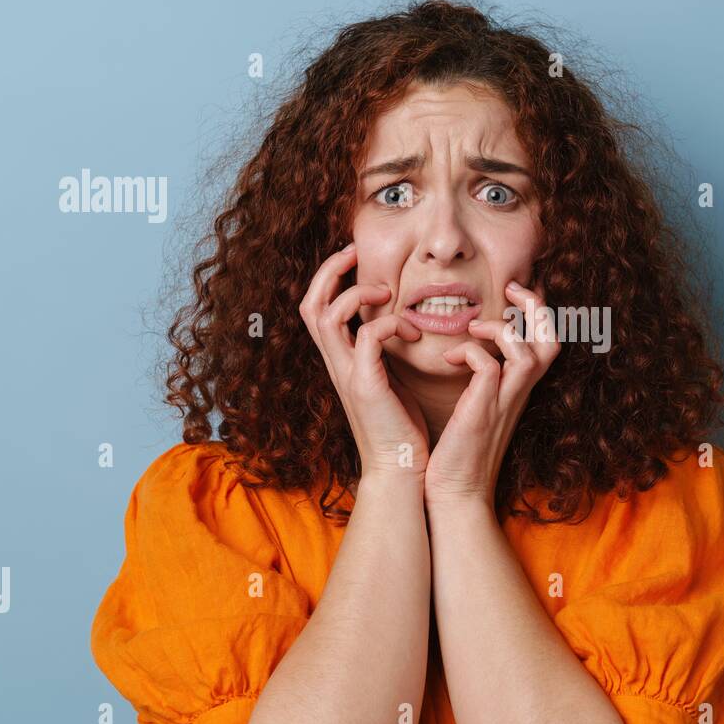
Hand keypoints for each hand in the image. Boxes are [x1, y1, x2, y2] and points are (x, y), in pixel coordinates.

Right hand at [298, 244, 430, 479]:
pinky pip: (369, 335)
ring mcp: (347, 374)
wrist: (401, 471)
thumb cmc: (403, 429)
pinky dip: (391, 322)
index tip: (355, 259)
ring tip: (388, 292)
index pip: (317, 309)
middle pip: (309, 304)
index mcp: (341, 361)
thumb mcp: (392, 381)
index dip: (328, 278)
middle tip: (354, 251)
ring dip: (357, 292)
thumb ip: (387, 353)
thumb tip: (402, 324)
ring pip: (327, 314)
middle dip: (329, 271)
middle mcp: (336, 365)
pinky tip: (415, 331)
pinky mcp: (366, 385)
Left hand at [425, 279, 561, 506]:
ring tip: (471, 325)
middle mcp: (520, 393)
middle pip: (552, 340)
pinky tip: (447, 360)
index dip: (539, 313)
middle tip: (510, 288)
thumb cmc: (459, 452)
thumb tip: (469, 352)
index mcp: (520, 389)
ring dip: (500, 327)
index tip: (512, 295)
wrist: (455, 493)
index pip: (548, 342)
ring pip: (529, 350)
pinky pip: (488, 365)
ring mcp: (505, 402)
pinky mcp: (484, 410)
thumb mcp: (478, 407)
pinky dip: (469, 351)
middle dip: (537, 306)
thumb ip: (482, 380)